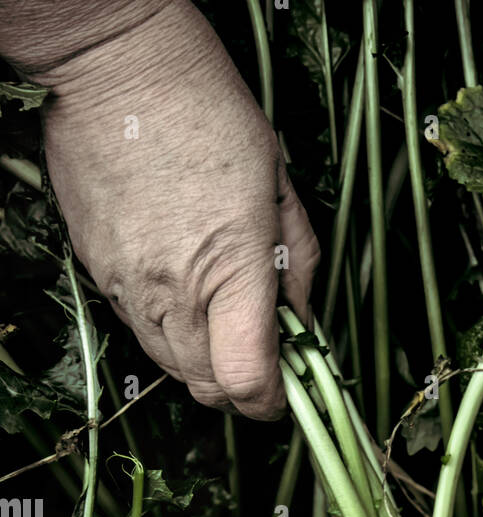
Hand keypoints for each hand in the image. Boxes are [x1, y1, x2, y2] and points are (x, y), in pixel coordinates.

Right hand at [36, 1, 317, 419]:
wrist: (116, 68)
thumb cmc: (207, 113)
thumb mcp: (280, 188)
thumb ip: (297, 270)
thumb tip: (303, 325)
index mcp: (229, 275)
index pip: (248, 384)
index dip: (274, 402)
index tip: (289, 389)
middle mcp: (172, 295)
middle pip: (208, 389)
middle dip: (242, 386)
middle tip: (264, 352)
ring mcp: (128, 289)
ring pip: (172, 367)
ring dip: (205, 360)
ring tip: (225, 311)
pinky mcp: (98, 274)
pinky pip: (140, 330)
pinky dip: (170, 329)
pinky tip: (186, 286)